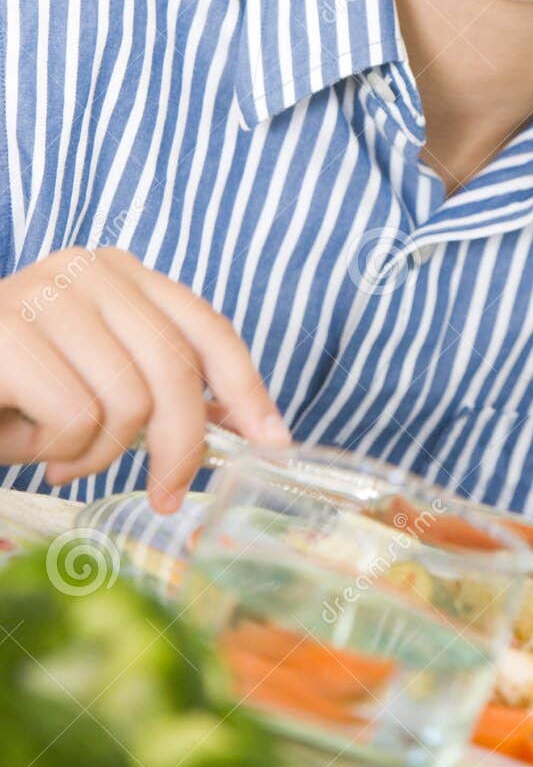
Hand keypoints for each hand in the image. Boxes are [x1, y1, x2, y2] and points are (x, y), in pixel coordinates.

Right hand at [0, 247, 289, 512]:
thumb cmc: (8, 391)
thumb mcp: (93, 384)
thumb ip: (159, 390)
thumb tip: (241, 425)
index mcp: (119, 274)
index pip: (207, 328)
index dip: (248, 389)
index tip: (273, 443)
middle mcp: (88, 271)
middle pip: (177, 372)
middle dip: (180, 449)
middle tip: (162, 495)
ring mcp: (45, 295)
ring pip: (128, 403)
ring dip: (98, 454)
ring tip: (60, 454)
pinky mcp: (7, 332)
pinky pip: (75, 417)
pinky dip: (59, 451)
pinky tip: (27, 443)